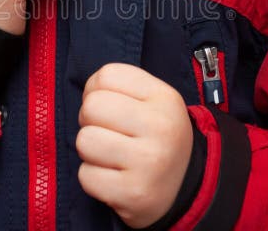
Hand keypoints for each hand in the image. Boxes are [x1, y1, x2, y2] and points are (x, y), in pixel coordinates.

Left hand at [76, 63, 193, 228]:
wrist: (183, 188)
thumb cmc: (156, 138)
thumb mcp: (153, 102)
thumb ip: (121, 87)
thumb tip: (88, 93)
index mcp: (165, 98)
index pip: (107, 75)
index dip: (98, 91)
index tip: (111, 108)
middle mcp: (161, 127)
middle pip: (91, 106)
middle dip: (91, 121)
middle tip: (110, 134)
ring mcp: (149, 162)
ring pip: (84, 141)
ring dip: (90, 152)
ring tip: (112, 157)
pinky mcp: (133, 192)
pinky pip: (85, 175)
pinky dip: (93, 178)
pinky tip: (114, 178)